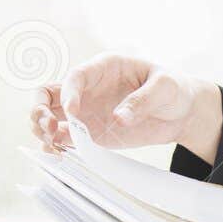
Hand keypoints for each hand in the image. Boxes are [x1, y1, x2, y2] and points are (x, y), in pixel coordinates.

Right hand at [28, 52, 222, 159]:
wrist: (182, 111)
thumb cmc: (174, 88)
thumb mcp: (164, 87)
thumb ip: (141, 100)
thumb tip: (119, 118)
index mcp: (104, 68)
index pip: (75, 77)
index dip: (68, 93)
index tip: (73, 112)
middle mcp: (88, 89)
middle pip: (48, 94)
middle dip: (40, 110)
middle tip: (49, 127)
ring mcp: (86, 111)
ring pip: (49, 116)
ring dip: (43, 129)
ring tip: (52, 143)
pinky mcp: (90, 132)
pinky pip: (64, 137)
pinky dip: (55, 145)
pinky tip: (57, 154)